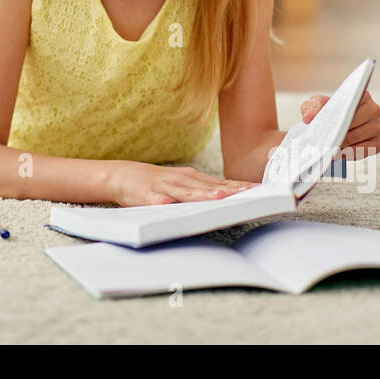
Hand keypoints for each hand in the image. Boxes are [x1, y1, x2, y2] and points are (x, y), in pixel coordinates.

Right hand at [108, 161, 254, 207]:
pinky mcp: (146, 195)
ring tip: (216, 198)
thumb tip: (228, 194)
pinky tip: (167, 204)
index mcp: (190, 178)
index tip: (257, 189)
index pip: (219, 183)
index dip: (237, 186)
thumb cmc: (156, 181)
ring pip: (184, 192)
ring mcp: (163, 186)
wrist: (122, 175)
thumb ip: (201, 189)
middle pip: (207, 186)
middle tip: (247, 193)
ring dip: (200, 195)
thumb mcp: (181, 182)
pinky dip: (161, 202)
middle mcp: (180, 180)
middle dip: (227, 190)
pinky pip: (154, 200)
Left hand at [299, 88, 379, 159]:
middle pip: (360, 119)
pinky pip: (368, 149)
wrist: (331, 128)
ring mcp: (377, 127)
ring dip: (347, 142)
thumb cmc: (326, 113)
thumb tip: (308, 117)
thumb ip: (312, 106)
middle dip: (343, 129)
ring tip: (332, 146)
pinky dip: (353, 152)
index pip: (355, 100)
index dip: (343, 110)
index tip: (331, 119)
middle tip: (329, 137)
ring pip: (364, 134)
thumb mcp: (316, 105)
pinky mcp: (377, 143)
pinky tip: (341, 153)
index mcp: (361, 95)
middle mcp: (373, 109)